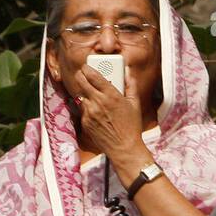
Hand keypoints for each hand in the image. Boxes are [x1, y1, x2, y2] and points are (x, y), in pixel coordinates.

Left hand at [72, 64, 151, 183]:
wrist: (123, 148)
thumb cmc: (131, 127)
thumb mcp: (134, 103)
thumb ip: (130, 84)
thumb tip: (127, 71)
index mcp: (111, 95)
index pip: (92, 75)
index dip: (87, 68)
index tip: (87, 66)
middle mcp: (98, 102)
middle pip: (81, 81)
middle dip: (81, 75)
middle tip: (83, 75)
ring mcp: (89, 112)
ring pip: (80, 95)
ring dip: (84, 93)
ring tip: (92, 95)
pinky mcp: (85, 122)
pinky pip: (82, 109)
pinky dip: (87, 107)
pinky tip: (96, 111)